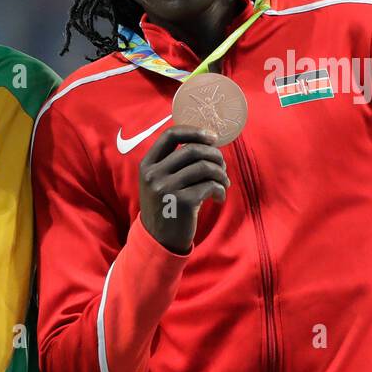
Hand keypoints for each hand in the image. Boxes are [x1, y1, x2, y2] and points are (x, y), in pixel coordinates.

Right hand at [138, 126, 229, 253]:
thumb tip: (207, 141)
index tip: (212, 137)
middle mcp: (154, 174)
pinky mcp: (182, 202)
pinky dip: (220, 190)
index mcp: (147, 165)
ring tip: (224, 183)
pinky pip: (210, 186)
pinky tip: (219, 198)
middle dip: (214, 155)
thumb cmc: (166, 205)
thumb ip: (174, 162)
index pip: (170, 135)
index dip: (194, 132)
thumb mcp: (159, 181)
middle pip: (192, 149)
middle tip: (222, 166)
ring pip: (204, 167)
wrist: (159, 239)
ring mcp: (166, 188)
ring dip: (221, 174)